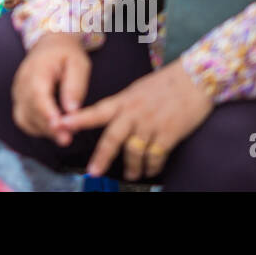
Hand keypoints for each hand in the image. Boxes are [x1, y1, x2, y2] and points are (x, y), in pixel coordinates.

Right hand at [11, 32, 89, 144]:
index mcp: (37, 69)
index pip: (37, 94)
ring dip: (42, 130)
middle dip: (48, 127)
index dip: (47, 113)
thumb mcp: (79, 63)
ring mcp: (17, 91)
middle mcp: (22, 81)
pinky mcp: (19, 99)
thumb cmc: (67, 54)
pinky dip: (36, 128)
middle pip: (30, 110)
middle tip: (67, 139)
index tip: (60, 127)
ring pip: (24, 118)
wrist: (50, 45)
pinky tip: (52, 129)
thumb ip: (75, 85)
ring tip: (63, 135)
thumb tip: (71, 110)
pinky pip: (23, 119)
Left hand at [58, 60, 213, 179]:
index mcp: (124, 100)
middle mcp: (134, 112)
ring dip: (132, 167)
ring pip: (134, 151)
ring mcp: (151, 123)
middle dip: (101, 157)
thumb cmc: (166, 83)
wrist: (195, 79)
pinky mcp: (169, 133)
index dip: (78, 119)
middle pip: (112, 138)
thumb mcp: (138, 89)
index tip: (61, 125)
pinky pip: (156, 155)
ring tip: (132, 175)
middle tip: (93, 172)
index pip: (96, 111)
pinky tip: (151, 170)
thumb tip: (111, 117)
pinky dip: (152, 166)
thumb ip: (123, 104)